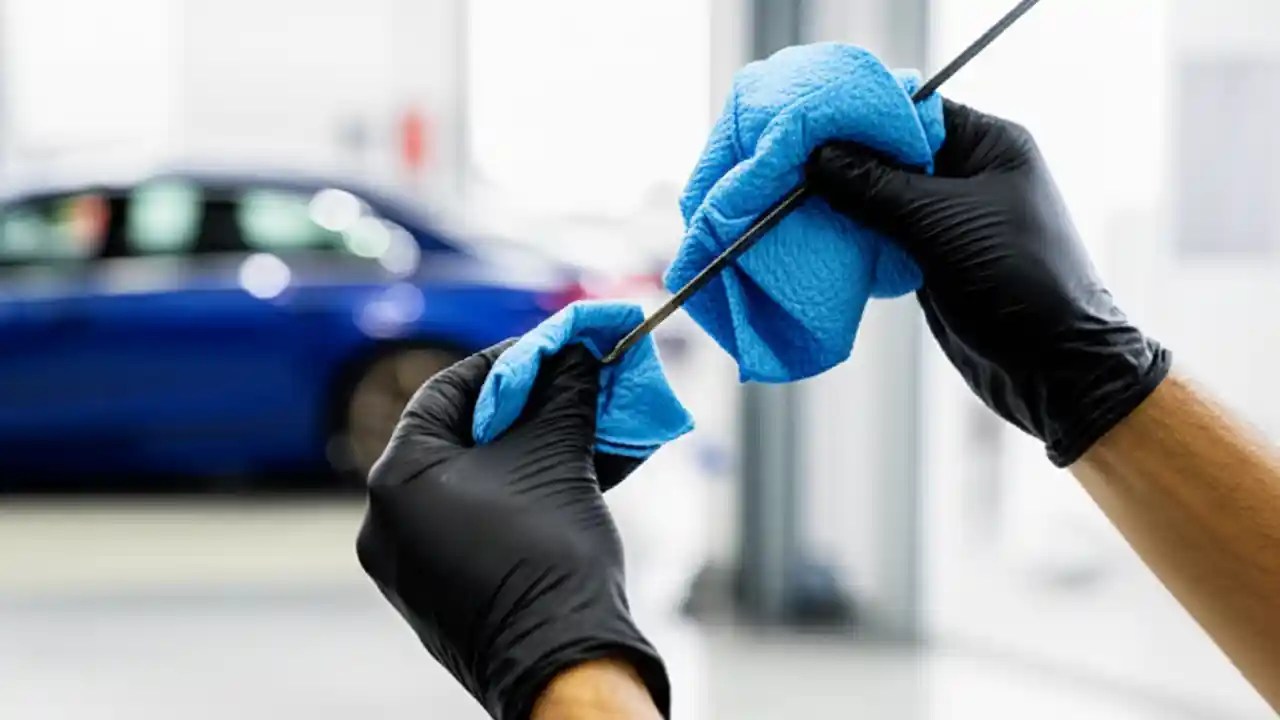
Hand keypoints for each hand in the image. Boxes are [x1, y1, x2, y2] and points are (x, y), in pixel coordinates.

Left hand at [356, 343, 668, 719]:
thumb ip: (562, 395)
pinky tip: (563, 479)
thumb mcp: (558, 457)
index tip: (549, 350)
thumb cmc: (550, 554)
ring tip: (576, 433)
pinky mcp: (436, 594)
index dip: (503, 363)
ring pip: (467, 483)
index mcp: (395, 480)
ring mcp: (407, 564)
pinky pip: (471, 522)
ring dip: (523, 453)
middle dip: (518, 410)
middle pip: (455, 437)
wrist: (561, 662)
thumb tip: (575, 354)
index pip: (444, 392)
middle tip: (566, 389)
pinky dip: (513, 495)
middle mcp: (385, 522)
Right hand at [807, 99, 1170, 465]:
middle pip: (892, 153)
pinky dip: (856, 238)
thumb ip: (873, 187)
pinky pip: (884, 235)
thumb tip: (817, 157)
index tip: (808, 126)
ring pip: (882, 197)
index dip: (862, 116)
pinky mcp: (932, 257)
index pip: (913, 110)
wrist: (1052, 368)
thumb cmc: (1016, 280)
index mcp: (989, 144)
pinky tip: (821, 238)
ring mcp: (950, 218)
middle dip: (845, 163)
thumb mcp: (937, 224)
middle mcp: (970, 173)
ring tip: (794, 203)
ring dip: (845, 203)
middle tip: (790, 168)